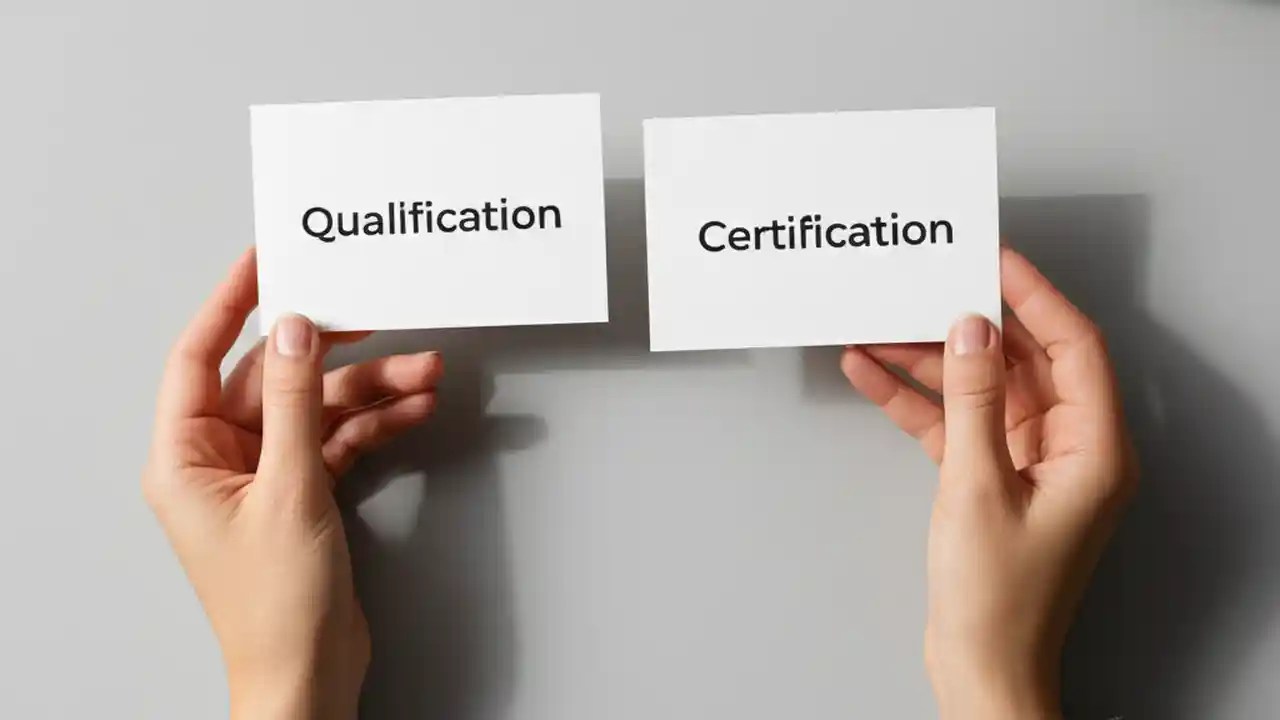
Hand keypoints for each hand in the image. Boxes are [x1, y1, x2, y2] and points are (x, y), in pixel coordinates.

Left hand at [142, 249, 442, 719]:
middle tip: (374, 314)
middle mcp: (218, 462)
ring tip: (421, 372)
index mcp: (185, 458)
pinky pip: (335, 440)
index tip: (264, 260)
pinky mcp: (301, 493)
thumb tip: (291, 330)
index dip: (230, 303)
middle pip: (272, 380)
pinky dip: (373, 425)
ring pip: (314, 409)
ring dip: (368, 390)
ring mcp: (262, 477)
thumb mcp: (289, 490)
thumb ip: (292, 404)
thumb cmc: (276, 608)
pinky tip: (410, 409)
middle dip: (333, 353)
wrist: (308, 676)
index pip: (199, 357)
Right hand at [841, 247, 1136, 719]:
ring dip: (931, 362)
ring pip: (981, 389)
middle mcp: (1070, 449)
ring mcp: (1031, 464)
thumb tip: (969, 329)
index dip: (1034, 296)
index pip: (1073, 346)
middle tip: (925, 285)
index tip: (993, 259)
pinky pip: (956, 423)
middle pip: (1022, 362)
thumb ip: (971, 399)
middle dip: (969, 325)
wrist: (980, 665)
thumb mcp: (977, 484)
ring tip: (879, 329)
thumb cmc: (998, 597)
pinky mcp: (993, 479)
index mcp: (1095, 448)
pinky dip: (917, 402)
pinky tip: (873, 377)